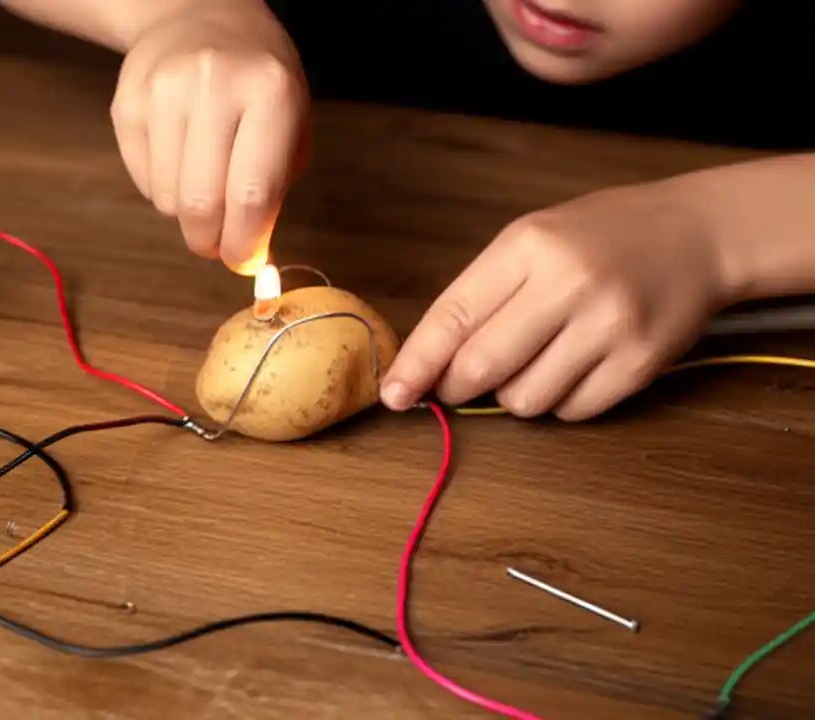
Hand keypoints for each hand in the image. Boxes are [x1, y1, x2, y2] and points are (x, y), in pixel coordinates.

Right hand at [110, 1, 308, 274]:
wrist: (199, 14)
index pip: (252, 193)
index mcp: (269, 91)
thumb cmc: (258, 81)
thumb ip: (273, 190)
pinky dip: (163, 188)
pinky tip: (180, 158)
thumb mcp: (291, 123)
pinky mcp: (127, 101)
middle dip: (211, 240)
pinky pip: (143, 180)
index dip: (246, 243)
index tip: (244, 262)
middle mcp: (214, 84)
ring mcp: (162, 89)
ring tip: (205, 184)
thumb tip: (247, 256)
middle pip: (201, 203)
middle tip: (219, 245)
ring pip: (168, 199)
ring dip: (187, 214)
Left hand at [380, 183, 727, 419]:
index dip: (417, 363)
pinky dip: (560, 403)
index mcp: (530, 246)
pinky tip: (573, 369)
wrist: (698, 234)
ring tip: (536, 360)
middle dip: (457, 387)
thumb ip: (481, 295)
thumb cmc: (598, 238)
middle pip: (483, 367)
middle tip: (457, 385)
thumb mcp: (532, 241)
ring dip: (514, 395)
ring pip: (526, 399)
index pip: (454, 316)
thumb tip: (428, 365)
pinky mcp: (641, 364)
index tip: (394, 394)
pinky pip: (573, 412)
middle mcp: (570, 284)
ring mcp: (610, 326)